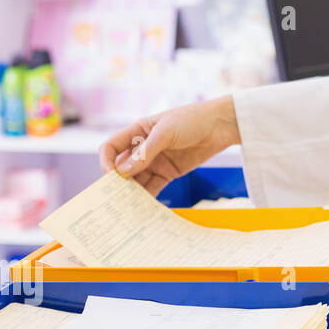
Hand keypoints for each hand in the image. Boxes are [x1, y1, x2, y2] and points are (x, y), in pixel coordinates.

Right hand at [98, 95, 241, 196]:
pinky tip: (144, 209)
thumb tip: (123, 172)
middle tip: (113, 199)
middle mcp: (142, 148)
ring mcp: (155, 162)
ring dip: (131, 193)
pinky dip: (147, 198)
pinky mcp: (168, 173)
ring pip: (136, 180)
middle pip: (122, 168)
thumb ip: (146, 152)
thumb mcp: (167, 132)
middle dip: (117, 182)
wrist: (222, 125)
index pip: (112, 147)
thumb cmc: (193, 119)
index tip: (110, 176)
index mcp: (137, 132)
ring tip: (127, 208)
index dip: (106, 161)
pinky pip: (153, 187)